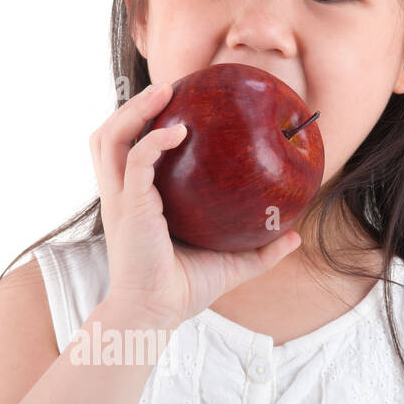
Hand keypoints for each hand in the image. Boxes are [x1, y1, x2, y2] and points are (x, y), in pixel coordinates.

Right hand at [88, 80, 301, 329]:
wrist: (155, 316)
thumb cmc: (182, 292)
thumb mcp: (230, 265)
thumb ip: (261, 250)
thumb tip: (296, 236)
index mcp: (136, 202)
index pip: (126, 152)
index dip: (140, 124)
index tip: (174, 104)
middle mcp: (122, 196)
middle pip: (106, 137)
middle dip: (129, 107)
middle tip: (167, 88)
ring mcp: (121, 200)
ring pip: (108, 139)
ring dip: (133, 110)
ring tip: (164, 91)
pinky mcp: (130, 208)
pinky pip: (137, 161)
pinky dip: (154, 140)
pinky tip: (179, 130)